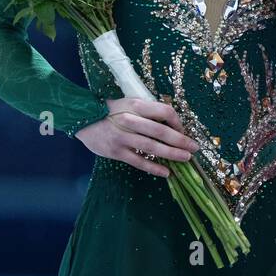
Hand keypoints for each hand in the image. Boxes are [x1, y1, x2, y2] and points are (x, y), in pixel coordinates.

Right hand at [76, 97, 199, 177]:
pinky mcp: (116, 152)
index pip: (165, 112)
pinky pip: (139, 161)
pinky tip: (166, 172)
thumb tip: (174, 125)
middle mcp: (130, 120)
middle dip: (181, 141)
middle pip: (161, 131)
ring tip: (185, 159)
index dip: (178, 122)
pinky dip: (154, 167)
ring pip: (152, 147)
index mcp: (136, 105)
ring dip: (172, 154)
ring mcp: (122, 137)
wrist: (82, 119)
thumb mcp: (130, 103)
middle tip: (194, 148)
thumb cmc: (112, 111)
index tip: (184, 130)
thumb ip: (149, 111)